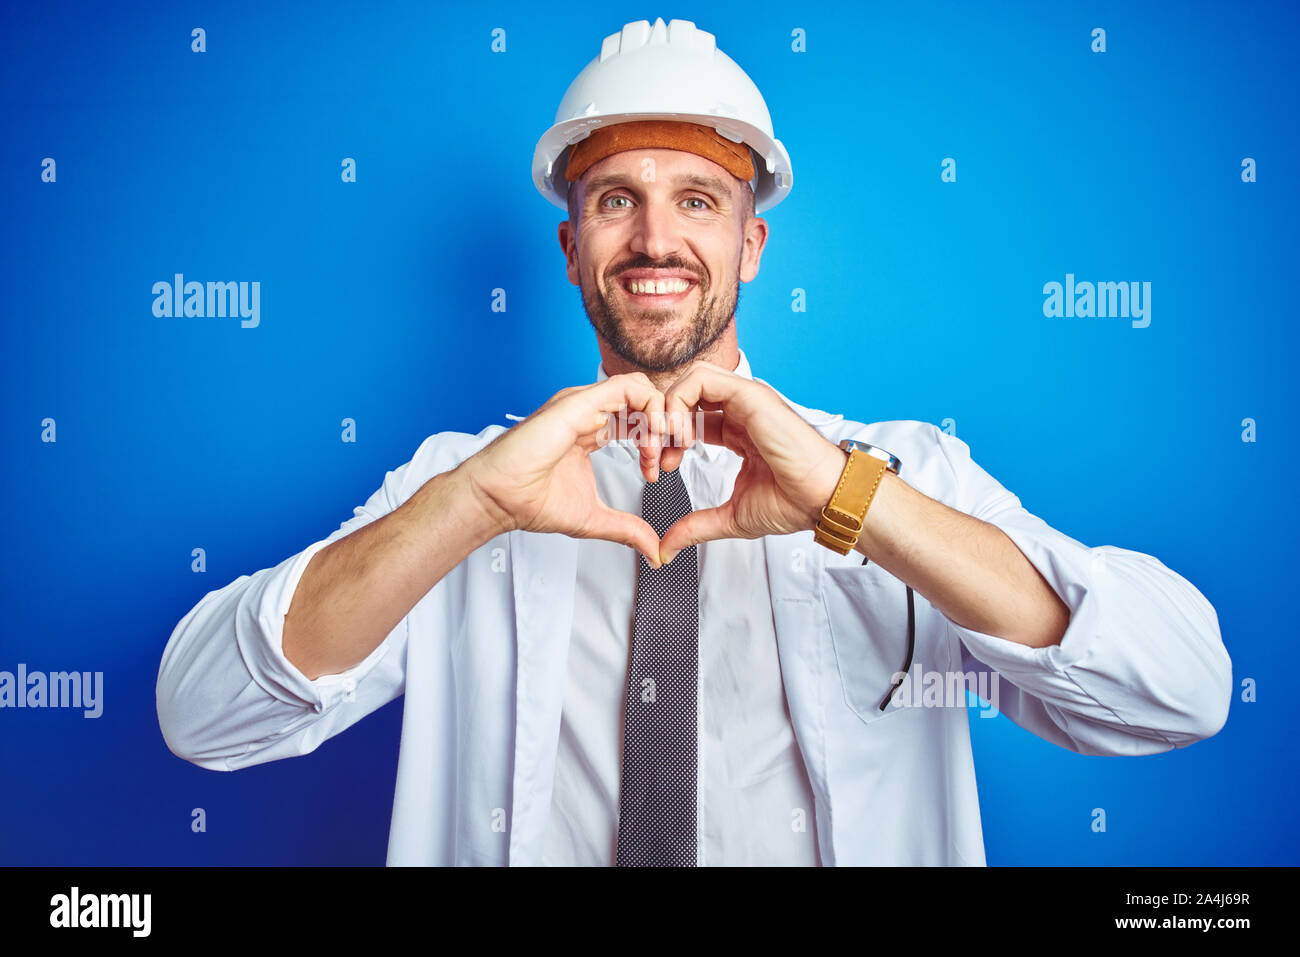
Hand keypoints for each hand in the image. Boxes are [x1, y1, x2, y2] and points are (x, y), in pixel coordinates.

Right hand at [461, 372, 669, 566]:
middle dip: (666, 426)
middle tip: (668, 457)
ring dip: (660, 416)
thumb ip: (627, 529)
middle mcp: (589, 412)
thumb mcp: (593, 518)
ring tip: (658, 449)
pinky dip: (650, 409)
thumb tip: (653, 550)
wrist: (499, 499)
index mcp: (591, 429)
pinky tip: (649, 439)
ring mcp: (584, 404)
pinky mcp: (579, 403)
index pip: (638, 418)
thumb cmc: (529, 501)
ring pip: (641, 388)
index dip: (656, 442)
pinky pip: (628, 388)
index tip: (654, 473)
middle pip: (645, 399)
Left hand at [657, 361, 846, 564]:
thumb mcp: (730, 517)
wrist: (821, 499)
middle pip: (686, 395)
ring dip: (669, 409)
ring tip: (669, 444)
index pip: (690, 417)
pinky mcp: (748, 396)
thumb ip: (695, 527)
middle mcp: (740, 410)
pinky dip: (680, 402)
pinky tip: (682, 436)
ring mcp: (745, 399)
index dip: (667, 439)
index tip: (660, 468)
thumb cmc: (792, 503)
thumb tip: (665, 547)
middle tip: (656, 455)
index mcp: (738, 431)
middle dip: (661, 421)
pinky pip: (701, 380)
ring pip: (690, 380)